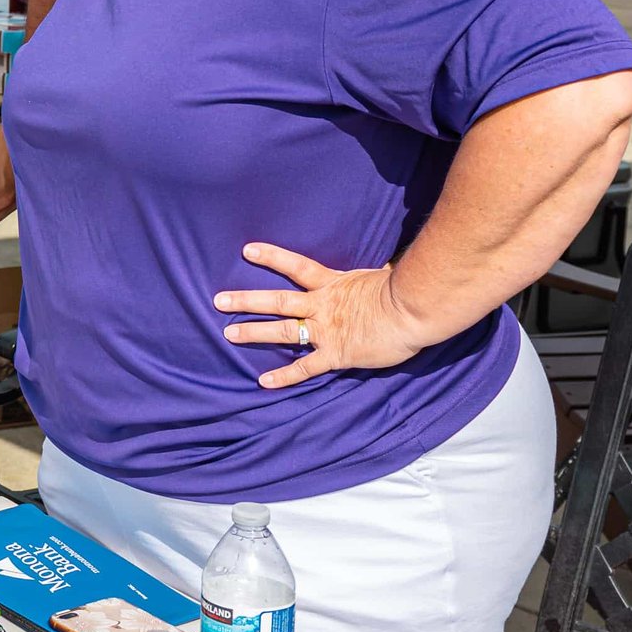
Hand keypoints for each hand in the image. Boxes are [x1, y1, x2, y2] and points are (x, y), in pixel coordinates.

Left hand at [214, 243, 431, 388]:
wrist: (412, 311)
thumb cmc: (404, 291)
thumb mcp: (383, 275)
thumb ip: (375, 274)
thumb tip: (386, 265)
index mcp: (333, 284)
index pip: (296, 266)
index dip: (271, 257)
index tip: (246, 250)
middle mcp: (323, 305)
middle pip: (277, 300)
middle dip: (246, 301)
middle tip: (218, 301)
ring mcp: (327, 330)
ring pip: (283, 330)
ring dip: (254, 332)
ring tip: (228, 334)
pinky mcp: (336, 354)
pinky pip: (306, 367)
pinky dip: (285, 376)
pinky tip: (263, 382)